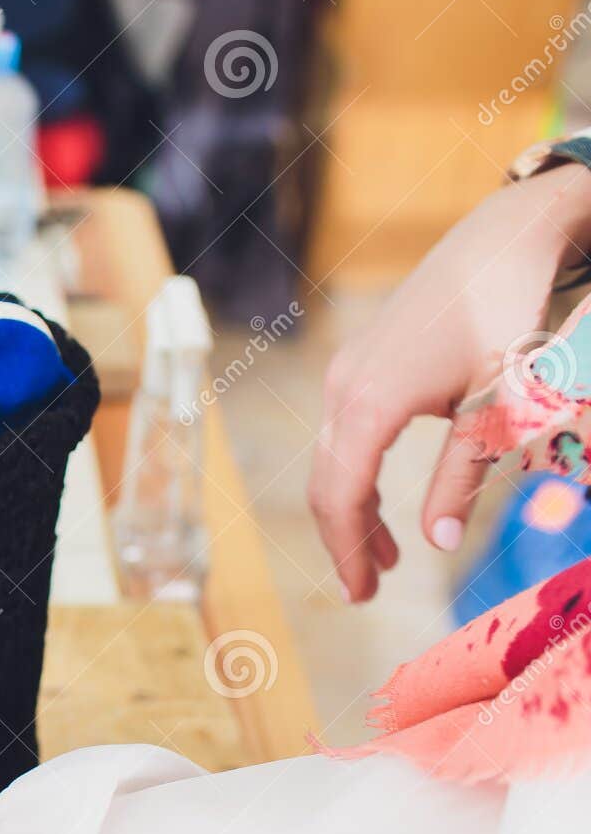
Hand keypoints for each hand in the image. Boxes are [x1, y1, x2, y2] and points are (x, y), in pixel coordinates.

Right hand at [309, 164, 590, 601]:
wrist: (502, 237)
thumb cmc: (506, 314)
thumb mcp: (495, 405)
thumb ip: (462, 476)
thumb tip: (436, 545)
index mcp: (369, 404)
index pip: (340, 496)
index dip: (347, 551)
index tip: (362, 597)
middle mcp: (344, 388)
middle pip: (327, 484)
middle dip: (344, 541)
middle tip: (366, 592)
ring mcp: (347, 372)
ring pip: (334, 460)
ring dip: (354, 511)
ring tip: (387, 557)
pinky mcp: (360, 363)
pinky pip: (345, 434)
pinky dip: (359, 475)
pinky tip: (386, 495)